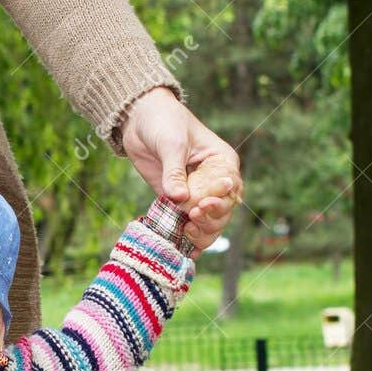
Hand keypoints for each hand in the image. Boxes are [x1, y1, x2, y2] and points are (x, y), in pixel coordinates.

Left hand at [119, 87, 241, 251]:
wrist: (140, 120)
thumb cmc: (163, 122)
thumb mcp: (171, 144)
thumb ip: (175, 172)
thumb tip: (179, 199)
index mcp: (222, 162)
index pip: (231, 188)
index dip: (221, 200)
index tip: (203, 203)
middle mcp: (214, 181)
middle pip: (224, 211)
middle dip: (211, 219)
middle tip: (193, 216)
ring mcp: (197, 194)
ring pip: (211, 223)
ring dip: (203, 232)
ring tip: (188, 230)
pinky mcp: (179, 203)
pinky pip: (189, 225)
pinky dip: (189, 239)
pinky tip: (185, 249)